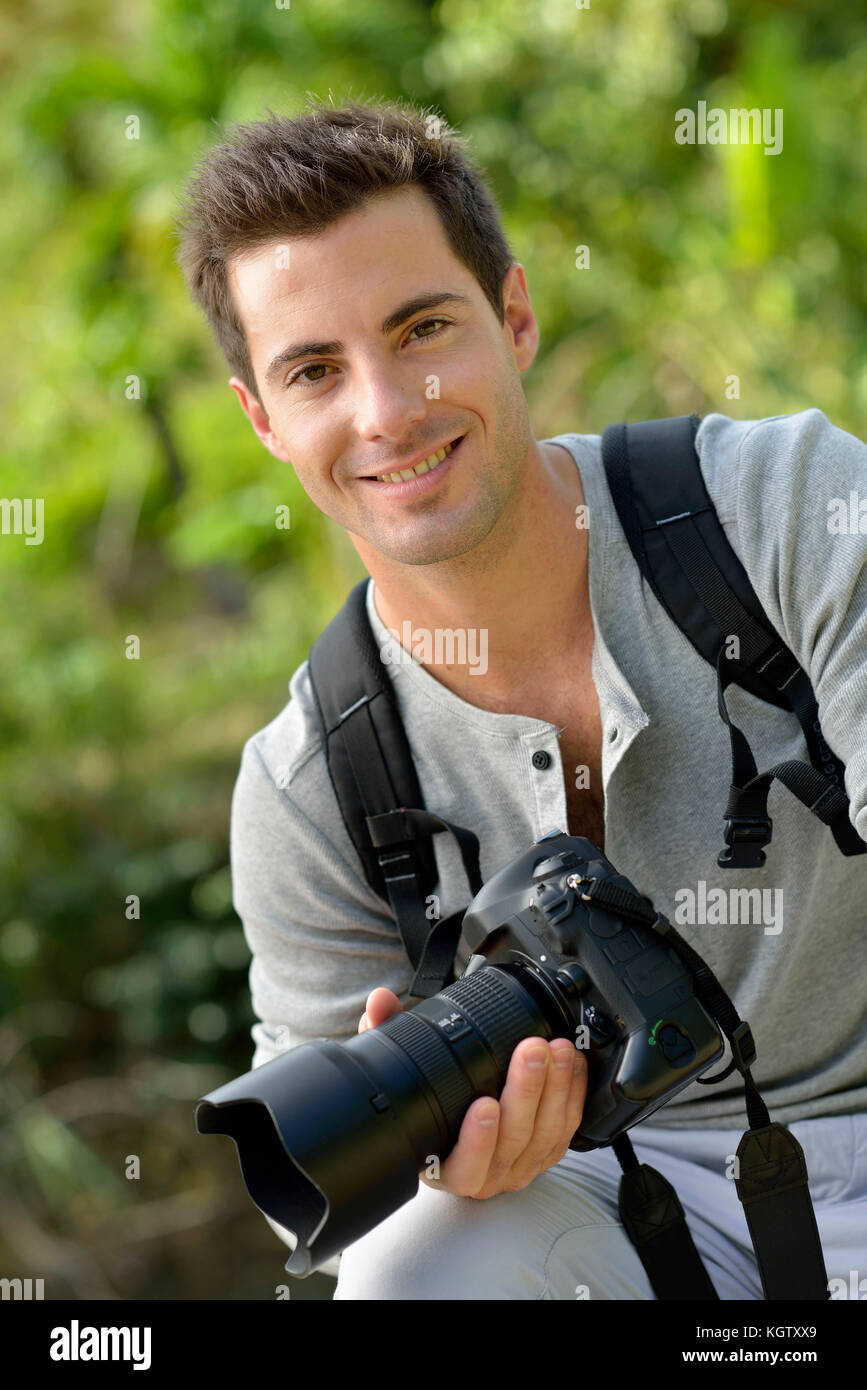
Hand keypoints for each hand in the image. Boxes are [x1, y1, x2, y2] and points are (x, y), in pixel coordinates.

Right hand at [358, 987, 587, 1199]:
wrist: (455, 1137)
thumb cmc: (428, 1107)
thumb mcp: (403, 1076)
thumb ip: (387, 1035)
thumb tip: (380, 1002)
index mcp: (443, 1166)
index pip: (463, 1165)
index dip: (477, 1141)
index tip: (484, 1104)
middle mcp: (486, 1175)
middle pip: (514, 1140)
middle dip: (526, 1092)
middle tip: (532, 1050)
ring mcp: (520, 1167)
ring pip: (545, 1133)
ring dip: (554, 1088)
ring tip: (555, 1048)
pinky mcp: (547, 1153)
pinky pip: (567, 1128)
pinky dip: (572, 1094)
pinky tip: (572, 1064)